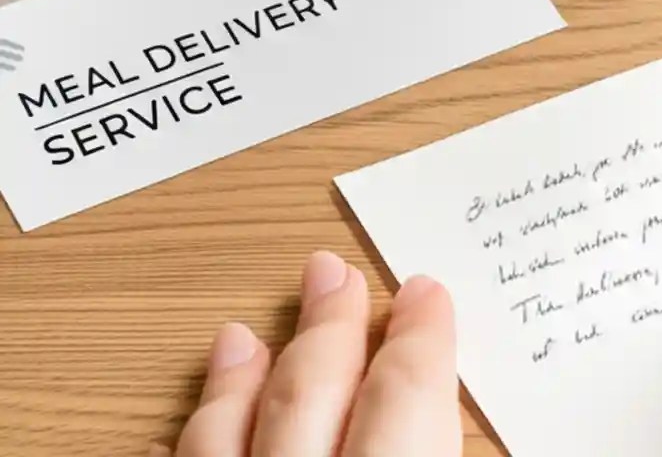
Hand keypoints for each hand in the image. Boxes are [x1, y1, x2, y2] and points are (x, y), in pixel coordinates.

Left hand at [167, 251, 461, 456]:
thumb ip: (438, 449)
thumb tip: (441, 412)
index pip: (406, 396)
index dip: (421, 338)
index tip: (426, 294)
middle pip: (311, 393)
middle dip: (328, 327)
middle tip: (334, 273)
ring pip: (222, 436)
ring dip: (234, 382)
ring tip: (237, 337)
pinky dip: (176, 452)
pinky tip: (169, 436)